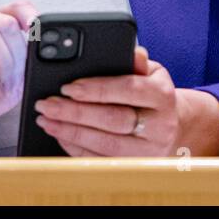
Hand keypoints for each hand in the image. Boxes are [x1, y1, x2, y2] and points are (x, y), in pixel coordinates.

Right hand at [0, 0, 38, 144]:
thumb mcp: (9, 81)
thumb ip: (24, 64)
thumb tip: (41, 54)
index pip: (14, 7)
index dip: (30, 17)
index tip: (39, 36)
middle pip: (3, 22)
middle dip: (16, 55)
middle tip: (14, 80)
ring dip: (2, 65)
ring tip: (2, 87)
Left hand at [33, 45, 179, 155]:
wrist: (172, 126)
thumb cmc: (152, 95)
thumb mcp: (151, 72)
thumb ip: (137, 61)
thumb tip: (132, 52)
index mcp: (162, 95)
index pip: (128, 89)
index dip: (96, 89)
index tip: (68, 88)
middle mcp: (159, 125)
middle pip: (113, 120)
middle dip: (75, 113)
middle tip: (47, 105)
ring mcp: (148, 151)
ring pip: (105, 144)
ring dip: (70, 132)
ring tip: (46, 120)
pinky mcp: (134, 167)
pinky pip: (100, 161)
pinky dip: (76, 149)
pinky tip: (60, 135)